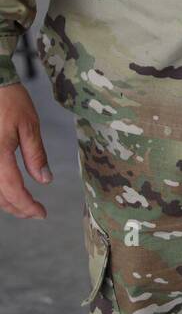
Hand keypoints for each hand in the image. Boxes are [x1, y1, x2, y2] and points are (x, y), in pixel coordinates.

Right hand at [0, 82, 51, 218]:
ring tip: (23, 204)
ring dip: (5, 201)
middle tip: (35, 212)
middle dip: (17, 208)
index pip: (13, 190)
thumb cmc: (10, 100)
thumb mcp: (29, 125)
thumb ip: (35, 155)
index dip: (27, 206)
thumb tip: (44, 181)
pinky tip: (8, 189)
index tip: (41, 213)